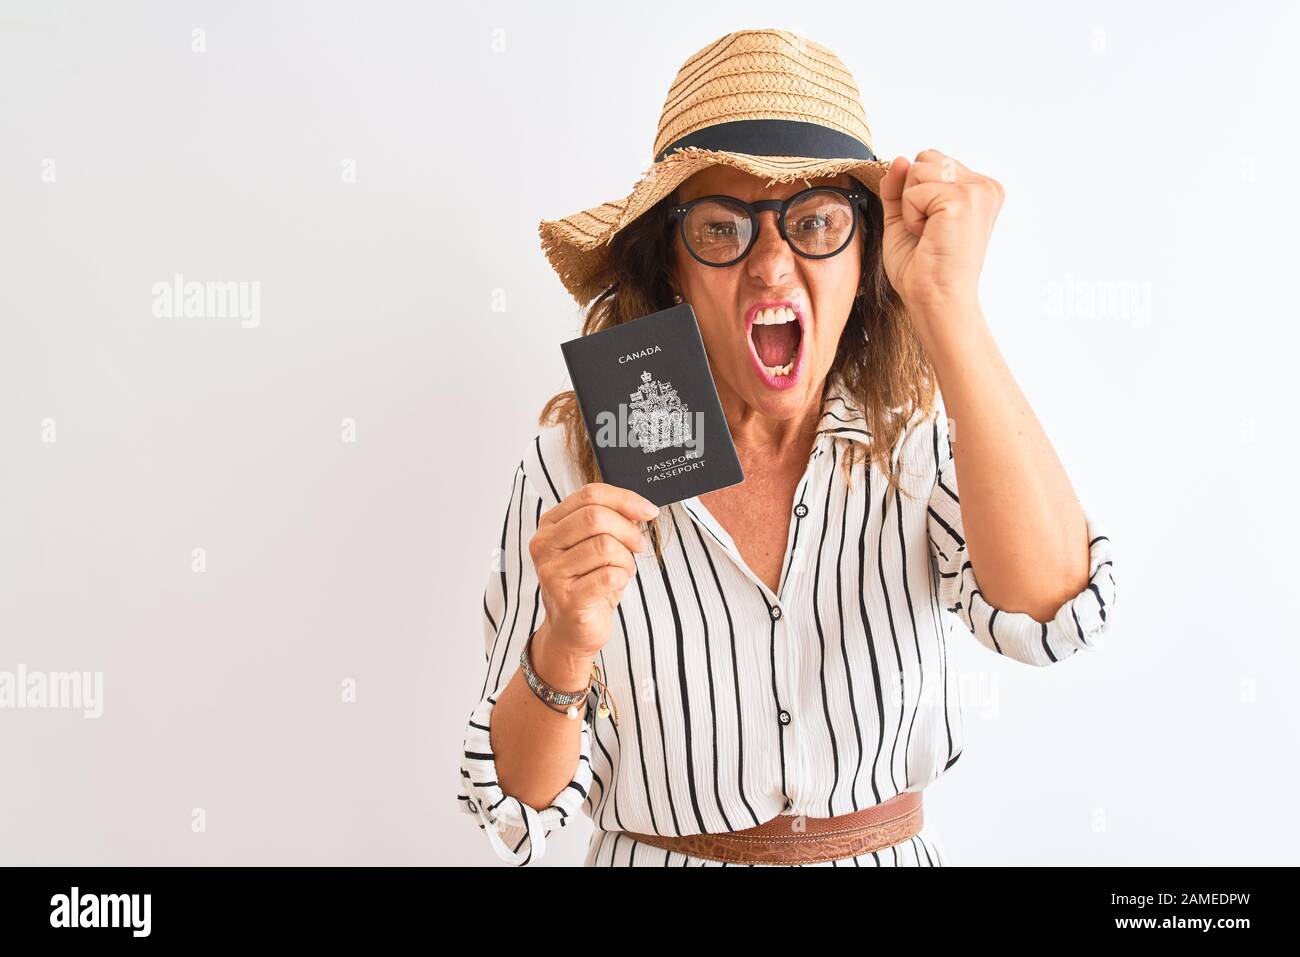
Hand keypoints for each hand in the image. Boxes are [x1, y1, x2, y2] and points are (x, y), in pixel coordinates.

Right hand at [530, 483, 657, 658]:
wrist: (572, 630)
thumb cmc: (587, 583)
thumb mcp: (595, 544)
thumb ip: (610, 521)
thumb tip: (639, 507)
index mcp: (550, 525)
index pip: (589, 494)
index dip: (624, 499)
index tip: (648, 511)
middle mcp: (544, 545)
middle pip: (596, 517)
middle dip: (628, 530)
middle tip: (638, 546)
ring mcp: (552, 572)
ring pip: (605, 546)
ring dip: (625, 559)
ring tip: (622, 570)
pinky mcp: (567, 598)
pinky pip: (609, 575)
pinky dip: (623, 577)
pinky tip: (616, 584)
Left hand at [877, 149, 1003, 325]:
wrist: (936, 300)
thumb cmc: (924, 270)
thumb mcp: (904, 219)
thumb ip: (899, 188)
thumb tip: (899, 159)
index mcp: (979, 190)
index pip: (931, 161)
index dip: (915, 193)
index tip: (929, 227)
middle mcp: (985, 186)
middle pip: (925, 157)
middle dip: (912, 194)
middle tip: (927, 231)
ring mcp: (977, 190)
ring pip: (918, 168)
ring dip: (911, 205)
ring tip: (928, 233)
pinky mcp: (963, 198)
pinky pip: (913, 190)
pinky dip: (910, 216)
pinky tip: (928, 237)